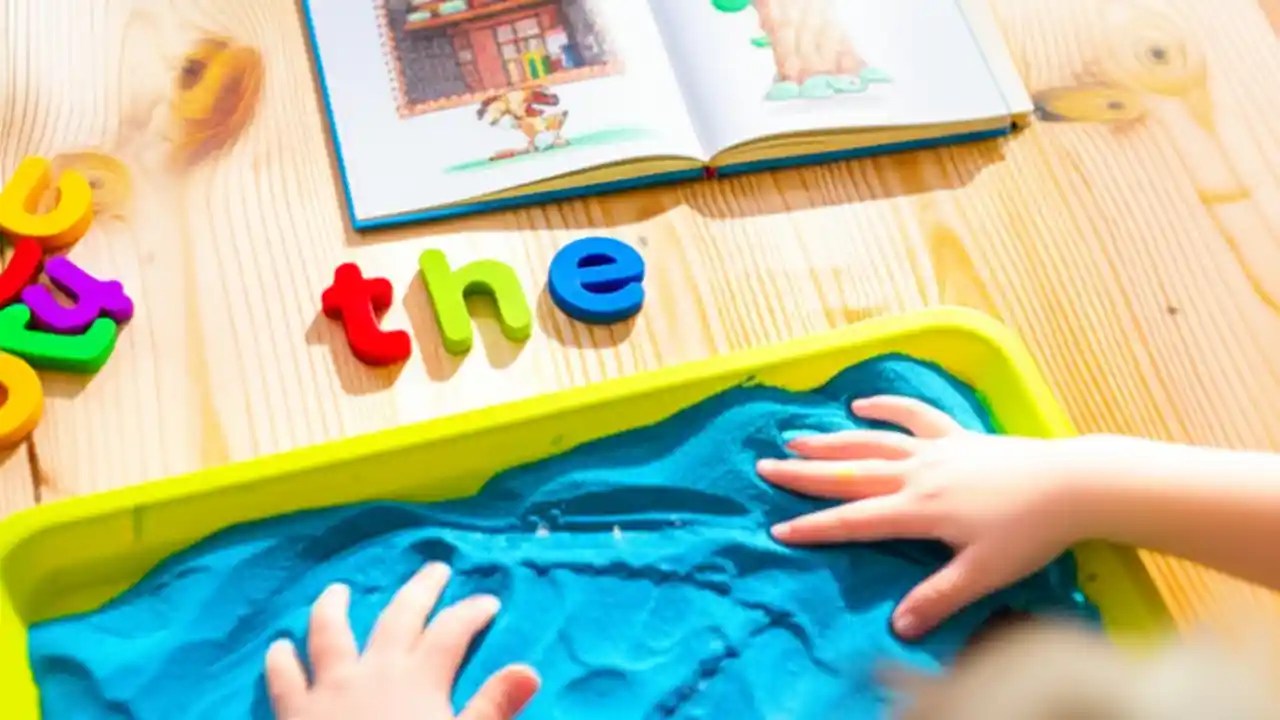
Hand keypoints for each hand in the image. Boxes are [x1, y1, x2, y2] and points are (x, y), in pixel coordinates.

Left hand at [265, 563, 539, 719]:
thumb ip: (491, 708)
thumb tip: (529, 670)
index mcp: (419, 680)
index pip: (451, 633)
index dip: (471, 612)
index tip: (489, 600)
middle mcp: (374, 671)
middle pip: (399, 619)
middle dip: (419, 591)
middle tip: (434, 569)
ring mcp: (330, 688)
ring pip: (330, 634)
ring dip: (334, 609)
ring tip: (338, 590)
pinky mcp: (295, 711)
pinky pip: (283, 679)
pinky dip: (280, 660)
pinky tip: (277, 647)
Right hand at [757, 396, 1085, 640]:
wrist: (1071, 484)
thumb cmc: (1029, 532)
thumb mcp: (982, 574)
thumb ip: (938, 597)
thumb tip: (897, 625)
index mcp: (918, 509)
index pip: (854, 520)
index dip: (814, 526)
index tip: (778, 529)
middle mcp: (917, 474)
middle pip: (849, 473)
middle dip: (804, 473)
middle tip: (765, 467)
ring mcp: (935, 450)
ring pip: (871, 442)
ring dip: (831, 440)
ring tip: (796, 437)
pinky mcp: (956, 435)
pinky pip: (914, 415)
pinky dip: (886, 407)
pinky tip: (862, 404)